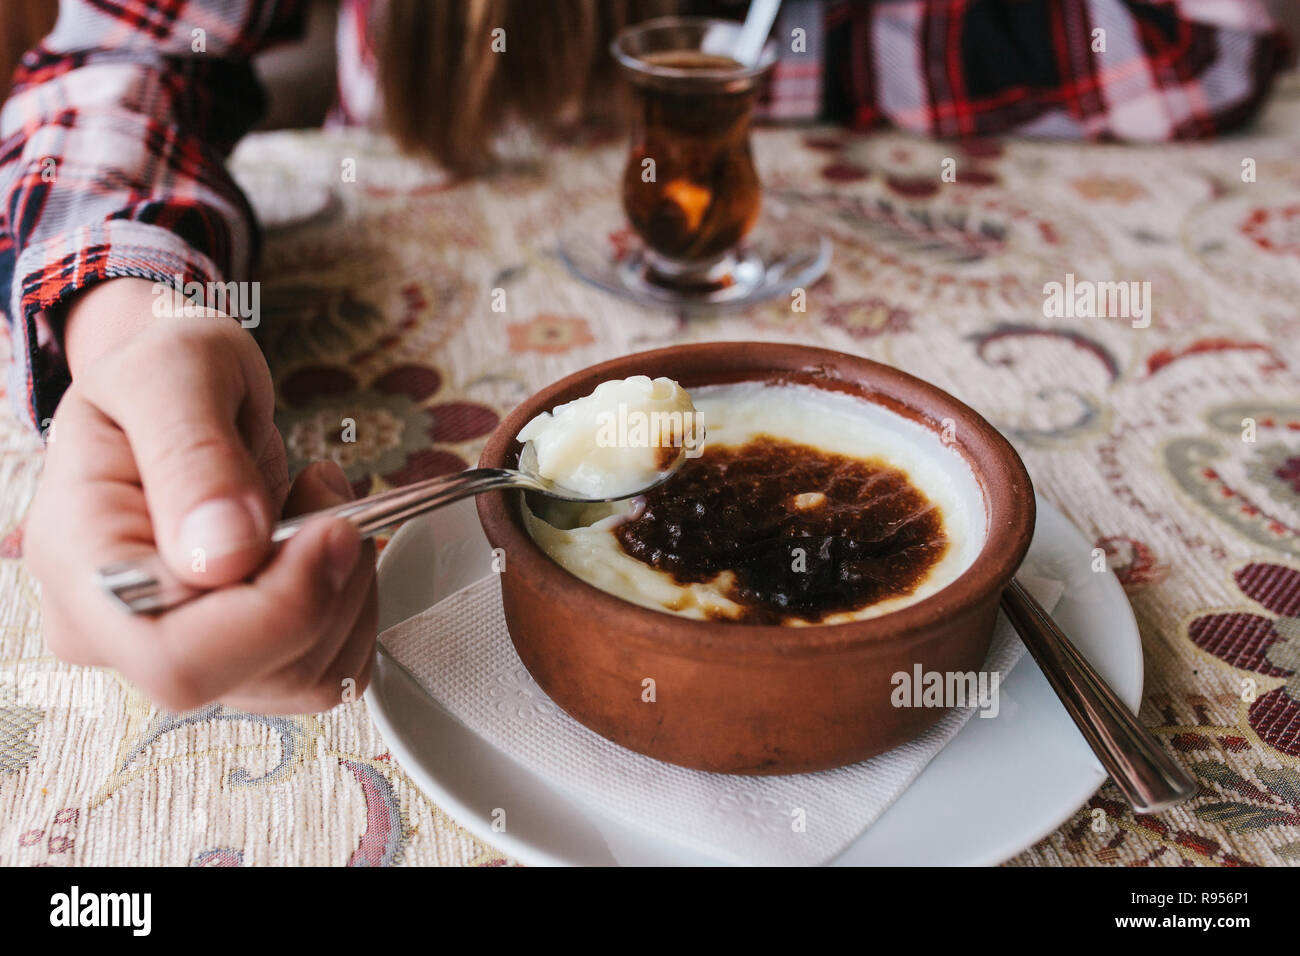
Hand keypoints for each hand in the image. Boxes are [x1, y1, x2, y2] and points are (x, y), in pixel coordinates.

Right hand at [25, 279, 377, 712]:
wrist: (185, 394)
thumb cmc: (168, 374)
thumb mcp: (174, 370)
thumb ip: (192, 454)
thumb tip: (221, 554)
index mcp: (81, 563)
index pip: (175, 656)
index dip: (274, 612)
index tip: (332, 530)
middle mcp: (118, 630)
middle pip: (247, 676)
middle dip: (322, 591)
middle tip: (331, 501)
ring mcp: (182, 648)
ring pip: (302, 678)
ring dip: (346, 587)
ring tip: (318, 499)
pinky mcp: (241, 654)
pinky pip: (328, 667)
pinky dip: (353, 603)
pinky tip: (325, 539)